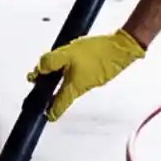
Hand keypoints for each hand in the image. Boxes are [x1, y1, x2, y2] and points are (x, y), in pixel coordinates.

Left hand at [27, 28, 144, 120]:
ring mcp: (91, 82)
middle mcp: (81, 89)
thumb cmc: (96, 53)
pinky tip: (70, 60)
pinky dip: (71, 71)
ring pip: (71, 84)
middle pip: (62, 94)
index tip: (41, 112)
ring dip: (60, 77)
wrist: (121, 48)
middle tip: (39, 80)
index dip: (48, 111)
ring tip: (52, 66)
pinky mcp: (97, 73)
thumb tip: (39, 70)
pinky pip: (79, 76)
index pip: (58, 107)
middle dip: (49, 89)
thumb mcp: (67, 54)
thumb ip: (50, 62)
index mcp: (72, 88)